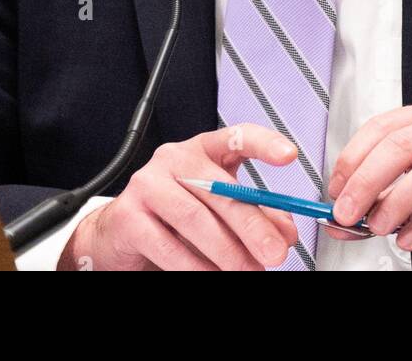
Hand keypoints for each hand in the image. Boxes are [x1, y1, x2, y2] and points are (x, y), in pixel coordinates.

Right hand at [57, 123, 300, 269]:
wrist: (121, 232)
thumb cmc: (174, 214)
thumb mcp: (219, 209)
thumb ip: (255, 216)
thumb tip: (286, 233)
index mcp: (202, 149)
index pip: (236, 136)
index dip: (263, 143)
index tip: (289, 155)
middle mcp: (174, 159)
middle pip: (219, 189)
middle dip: (252, 226)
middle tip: (274, 253)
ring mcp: (148, 184)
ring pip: (195, 219)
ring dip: (227, 252)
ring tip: (247, 270)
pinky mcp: (129, 216)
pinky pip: (169, 246)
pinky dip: (196, 266)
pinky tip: (213, 274)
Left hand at [326, 100, 411, 269]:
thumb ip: (380, 203)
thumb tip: (338, 219)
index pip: (383, 126)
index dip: (353, 158)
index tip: (335, 190)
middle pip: (403, 144)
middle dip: (367, 181)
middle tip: (348, 212)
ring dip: (398, 201)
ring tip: (380, 226)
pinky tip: (411, 238)